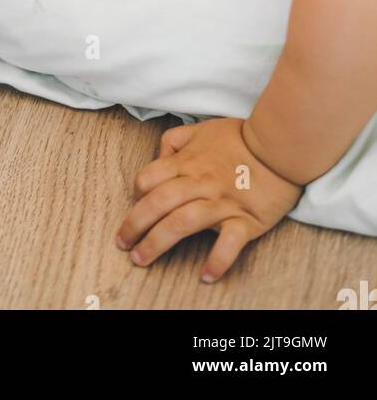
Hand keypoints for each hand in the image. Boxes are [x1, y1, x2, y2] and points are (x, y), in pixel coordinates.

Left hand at [116, 116, 303, 281]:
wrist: (281, 145)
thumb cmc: (240, 137)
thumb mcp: (201, 129)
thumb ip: (175, 140)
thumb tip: (159, 158)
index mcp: (188, 163)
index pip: (150, 178)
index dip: (136, 194)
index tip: (134, 207)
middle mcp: (200, 183)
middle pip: (158, 203)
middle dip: (135, 225)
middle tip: (122, 245)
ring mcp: (222, 202)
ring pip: (182, 222)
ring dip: (157, 243)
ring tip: (142, 260)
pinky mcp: (246, 219)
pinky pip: (229, 243)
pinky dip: (217, 260)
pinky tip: (205, 275)